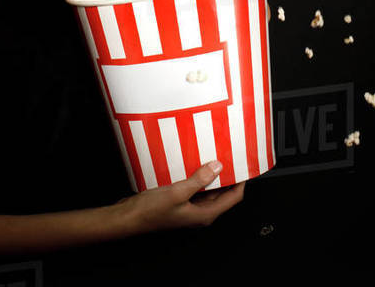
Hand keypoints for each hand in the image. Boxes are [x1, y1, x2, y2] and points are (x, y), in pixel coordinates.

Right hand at [110, 161, 244, 234]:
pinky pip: (196, 189)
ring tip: (215, 157)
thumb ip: (199, 180)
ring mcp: (190, 208)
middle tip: (231, 157)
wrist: (128, 217)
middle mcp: (200, 213)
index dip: (242, 182)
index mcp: (204, 214)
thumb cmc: (150, 211)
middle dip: (229, 176)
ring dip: (213, 176)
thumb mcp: (177, 192)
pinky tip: (195, 165)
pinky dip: (199, 178)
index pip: (233, 198)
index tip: (246, 165)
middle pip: (223, 194)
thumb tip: (217, 166)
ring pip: (209, 190)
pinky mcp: (181, 202)